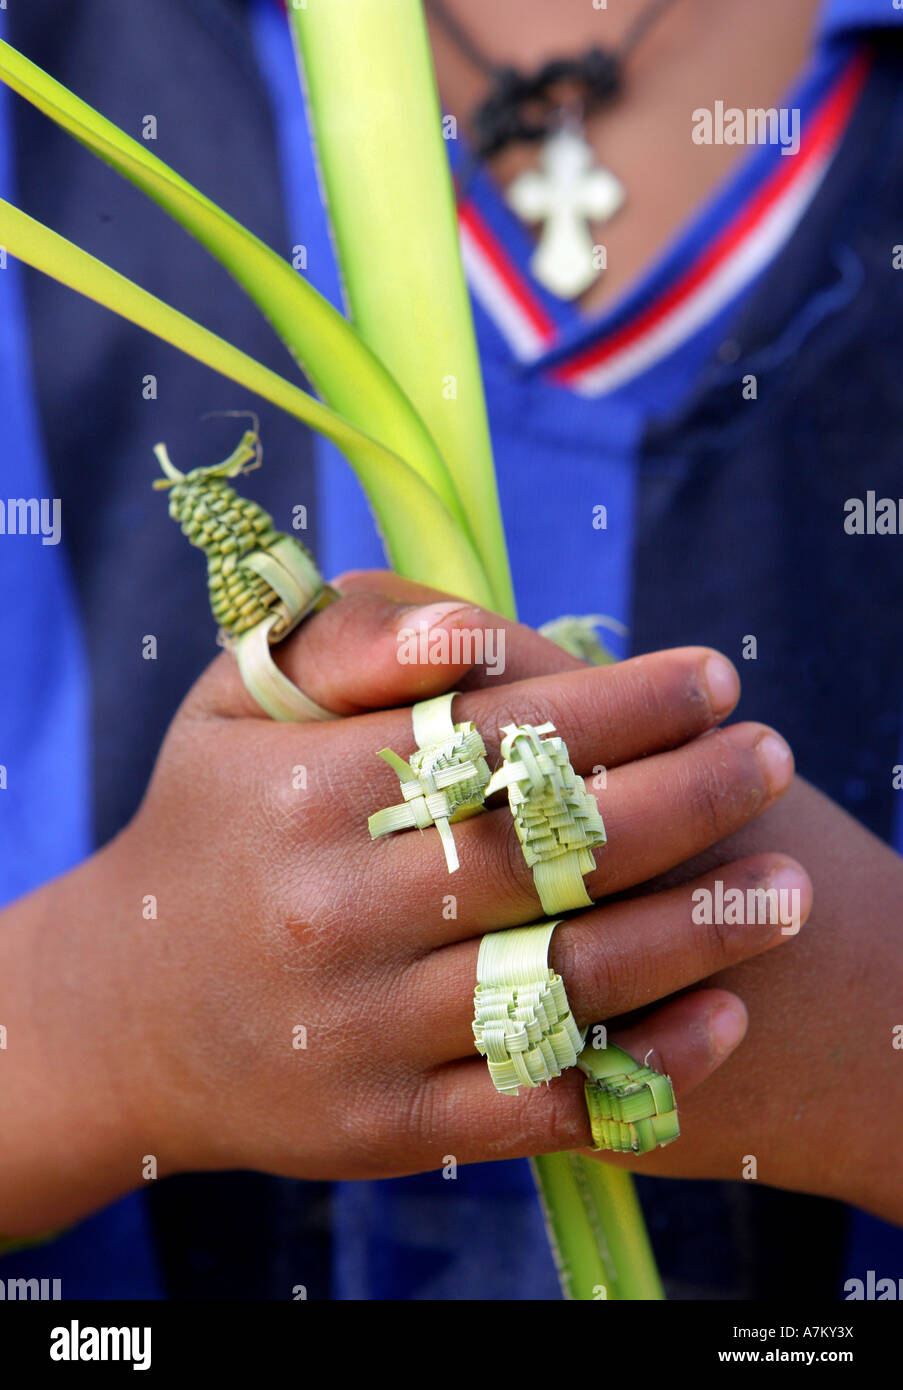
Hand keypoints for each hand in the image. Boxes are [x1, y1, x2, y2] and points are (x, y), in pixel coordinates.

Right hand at [0, 584, 800, 1233]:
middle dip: (692, 798)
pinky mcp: (388, 1128)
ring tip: (788, 887)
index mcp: (306, 794)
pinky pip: (541, 1102)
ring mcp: (364, 1034)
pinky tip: (723, 1014)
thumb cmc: (209, 828)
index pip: (505, 735)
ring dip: (701, 931)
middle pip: (555, 854)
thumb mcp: (236, 702)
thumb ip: (349, 642)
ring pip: (567, 980)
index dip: (628, 702)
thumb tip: (476, 633)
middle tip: (777, 758)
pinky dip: (646, 1067)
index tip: (715, 678)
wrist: (126, 1012)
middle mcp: (337, 915)